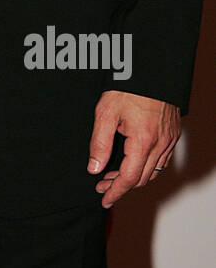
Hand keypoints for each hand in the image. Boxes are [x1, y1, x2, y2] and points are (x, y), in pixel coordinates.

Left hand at [88, 91, 180, 207]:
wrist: (151, 68)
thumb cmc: (129, 86)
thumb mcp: (106, 112)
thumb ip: (99, 143)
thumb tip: (94, 168)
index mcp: (143, 141)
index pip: (128, 178)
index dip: (115, 192)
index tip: (104, 199)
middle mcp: (160, 144)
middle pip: (141, 178)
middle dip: (120, 186)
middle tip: (102, 186)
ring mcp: (169, 139)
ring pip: (153, 171)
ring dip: (134, 178)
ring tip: (113, 176)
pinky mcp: (173, 134)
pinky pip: (162, 160)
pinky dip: (147, 168)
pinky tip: (133, 163)